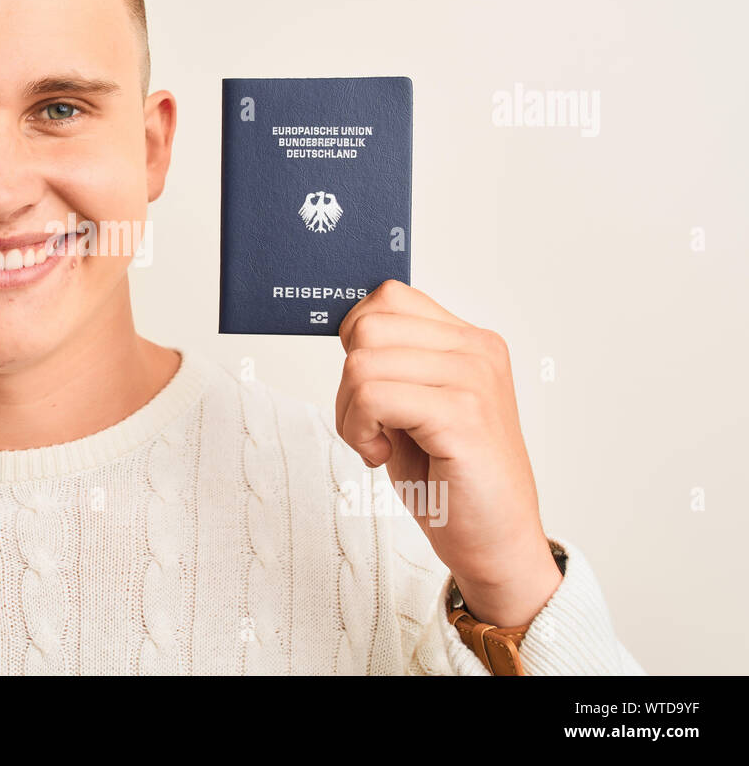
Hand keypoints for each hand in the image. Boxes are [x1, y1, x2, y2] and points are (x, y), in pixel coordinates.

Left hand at [334, 279, 562, 626]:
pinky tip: (381, 455)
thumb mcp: (413, 403)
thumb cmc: (449, 477)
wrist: (495, 541)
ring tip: (377, 443)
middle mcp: (477, 350)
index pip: (388, 297)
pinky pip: (372, 396)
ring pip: (361, 363)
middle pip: (367, 327)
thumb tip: (344, 328)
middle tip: (368, 425)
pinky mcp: (462, 415)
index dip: (356, 342)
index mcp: (469, 340)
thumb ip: (392, 361)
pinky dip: (358, 431)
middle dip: (346, 381)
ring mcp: (473, 379)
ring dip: (349, 412)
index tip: (367, 389)